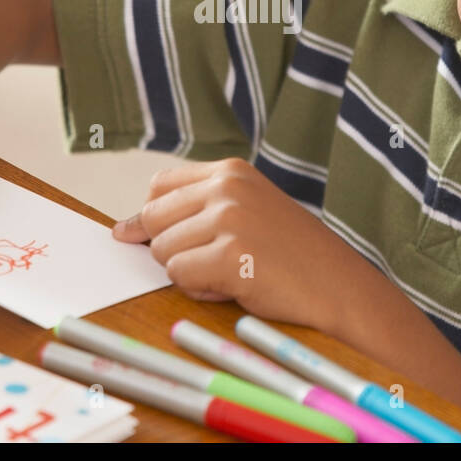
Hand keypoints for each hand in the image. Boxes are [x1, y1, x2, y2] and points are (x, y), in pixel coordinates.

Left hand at [112, 157, 368, 332]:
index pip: (159, 186)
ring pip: (163, 250)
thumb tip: (121, 230)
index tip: (171, 239)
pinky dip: (199, 290)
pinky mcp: (230, 255)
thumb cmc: (291, 255)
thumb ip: (192, 211)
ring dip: (187, 272)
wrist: (340, 287)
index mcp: (231, 171)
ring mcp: (229, 219)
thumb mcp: (246, 213)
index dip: (155, 218)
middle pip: (154, 217)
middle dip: (170, 248)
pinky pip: (179, 276)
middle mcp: (228, 187)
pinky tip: (233, 287)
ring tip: (229, 274)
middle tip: (211, 262)